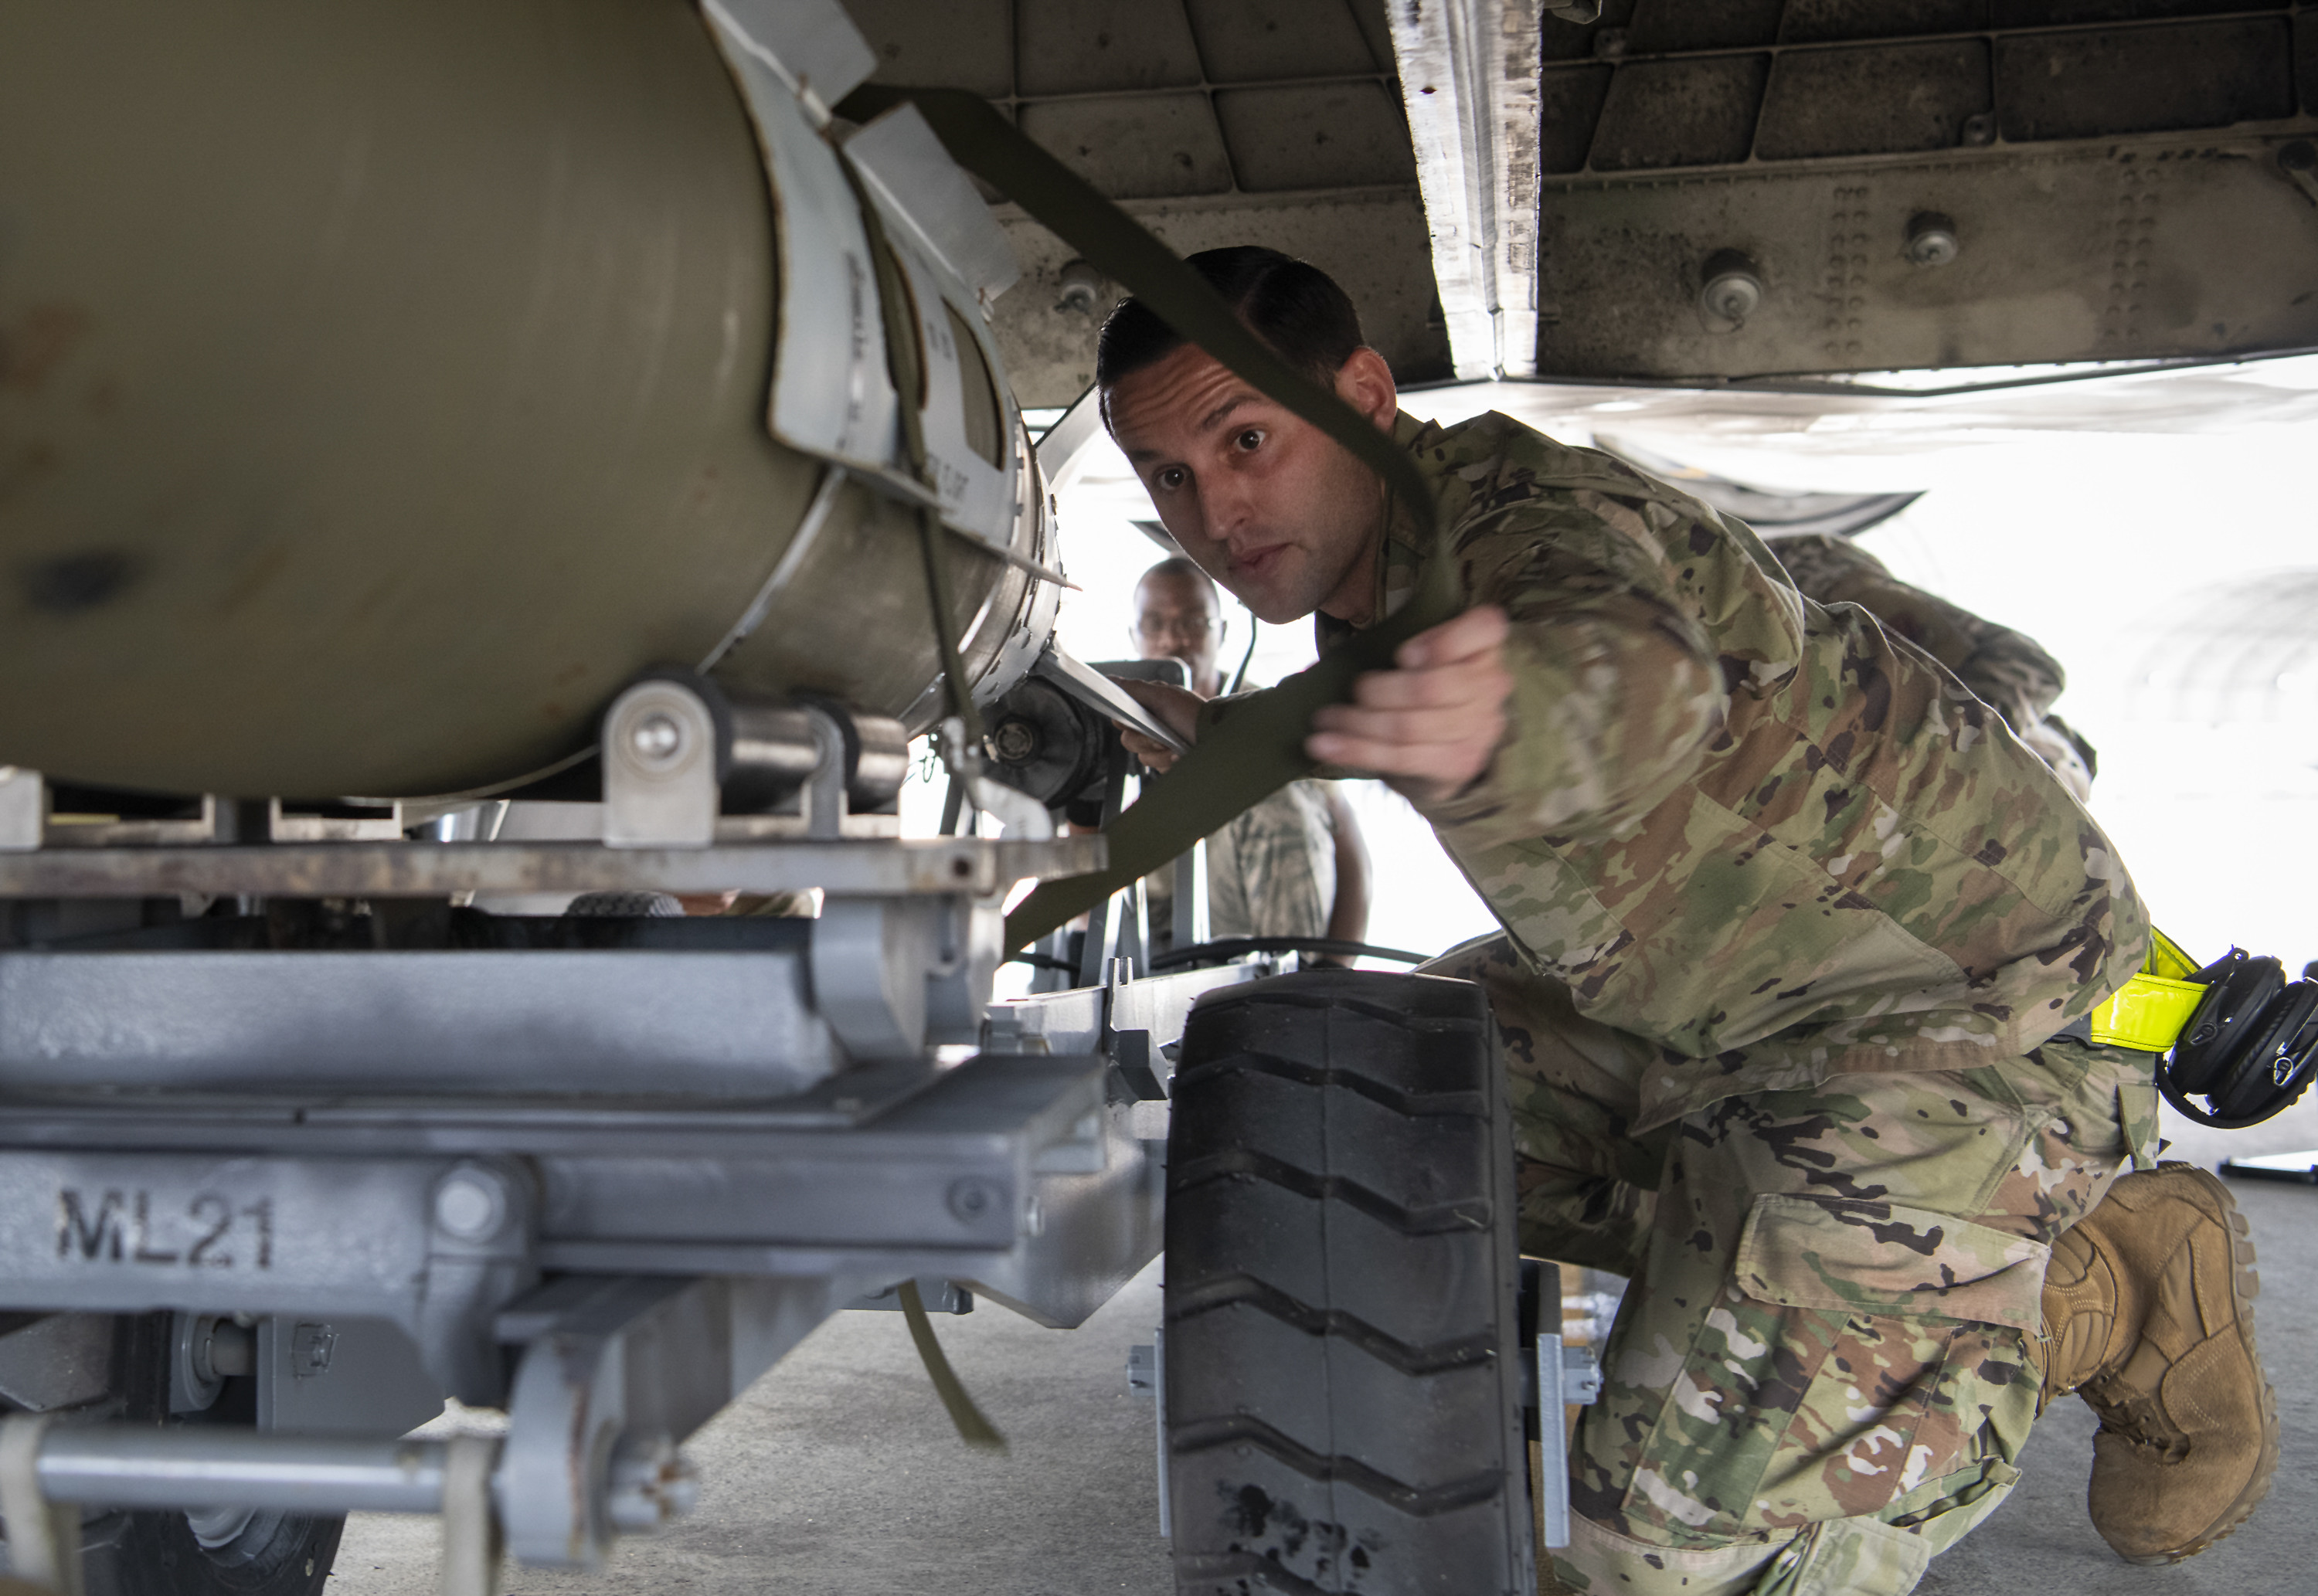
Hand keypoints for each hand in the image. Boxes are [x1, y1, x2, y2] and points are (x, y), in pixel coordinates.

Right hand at [1113, 678, 1203, 772]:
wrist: (1218, 741)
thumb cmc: (1193, 715)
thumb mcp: (1163, 697)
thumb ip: (1135, 689)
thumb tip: (1109, 679)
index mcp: (1150, 708)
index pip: (1121, 717)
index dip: (1125, 722)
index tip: (1135, 722)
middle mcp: (1152, 726)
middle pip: (1128, 739)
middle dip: (1145, 740)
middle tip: (1161, 737)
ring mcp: (1159, 745)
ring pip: (1141, 756)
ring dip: (1159, 753)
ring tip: (1175, 748)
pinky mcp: (1167, 762)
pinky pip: (1155, 767)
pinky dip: (1167, 763)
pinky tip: (1179, 757)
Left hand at [1308, 605, 1511, 803]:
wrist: (1449, 748)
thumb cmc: (1428, 688)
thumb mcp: (1426, 654)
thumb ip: (1407, 643)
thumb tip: (1341, 658)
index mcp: (1485, 647)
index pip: (1485, 629)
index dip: (1445, 641)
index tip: (1402, 656)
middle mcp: (1491, 686)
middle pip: (1430, 687)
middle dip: (1378, 690)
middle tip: (1351, 690)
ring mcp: (1478, 729)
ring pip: (1408, 726)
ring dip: (1356, 723)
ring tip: (1325, 719)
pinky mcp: (1457, 765)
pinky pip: (1399, 758)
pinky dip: (1356, 750)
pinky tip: (1324, 745)